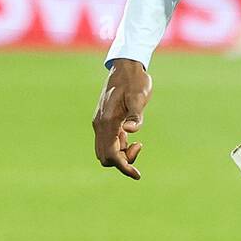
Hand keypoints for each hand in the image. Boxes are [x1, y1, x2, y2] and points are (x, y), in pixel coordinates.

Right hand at [93, 59, 152, 179]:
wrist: (126, 66)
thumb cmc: (135, 81)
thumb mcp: (140, 96)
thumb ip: (136, 114)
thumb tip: (132, 131)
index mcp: (108, 121)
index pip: (111, 154)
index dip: (123, 167)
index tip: (137, 174)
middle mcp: (100, 124)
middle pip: (105, 157)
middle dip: (122, 161)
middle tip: (139, 146)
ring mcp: (100, 123)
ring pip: (105, 151)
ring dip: (120, 154)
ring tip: (137, 142)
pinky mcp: (104, 120)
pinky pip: (108, 142)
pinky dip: (119, 146)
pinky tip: (131, 137)